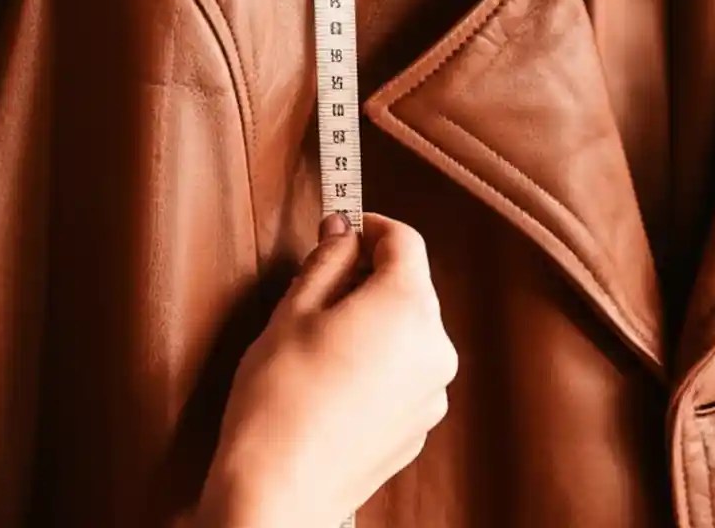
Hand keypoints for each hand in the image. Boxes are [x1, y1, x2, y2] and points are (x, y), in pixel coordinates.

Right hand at [192, 213, 458, 526]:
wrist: (279, 489)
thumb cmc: (279, 397)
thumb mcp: (293, 311)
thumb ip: (327, 260)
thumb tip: (342, 230)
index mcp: (408, 307)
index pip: (404, 240)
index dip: (370, 226)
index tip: (339, 229)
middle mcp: (436, 348)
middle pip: (410, 287)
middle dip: (368, 277)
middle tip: (316, 287)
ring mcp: (432, 393)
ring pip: (407, 333)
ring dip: (373, 322)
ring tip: (317, 342)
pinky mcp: (419, 428)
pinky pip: (404, 375)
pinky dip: (376, 364)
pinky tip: (331, 382)